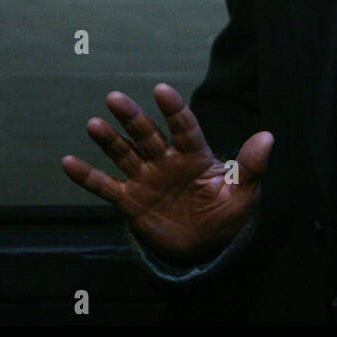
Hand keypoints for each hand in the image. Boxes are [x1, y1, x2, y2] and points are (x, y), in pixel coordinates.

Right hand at [61, 83, 273, 265]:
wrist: (207, 246)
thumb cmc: (227, 214)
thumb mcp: (244, 194)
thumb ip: (251, 166)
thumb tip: (268, 136)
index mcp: (194, 155)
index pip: (183, 127)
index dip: (173, 109)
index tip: (162, 90)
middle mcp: (166, 160)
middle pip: (147, 134)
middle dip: (132, 117)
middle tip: (115, 97)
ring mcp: (146, 179)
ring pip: (124, 154)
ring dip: (108, 140)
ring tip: (93, 124)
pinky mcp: (130, 201)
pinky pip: (106, 187)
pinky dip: (87, 176)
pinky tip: (68, 162)